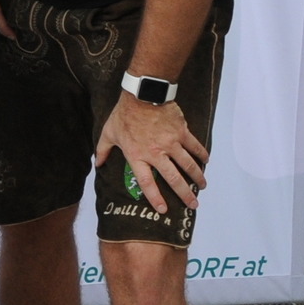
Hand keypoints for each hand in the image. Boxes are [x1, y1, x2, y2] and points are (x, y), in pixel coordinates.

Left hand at [96, 92, 209, 213]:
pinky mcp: (182, 133)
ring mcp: (171, 144)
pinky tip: (206, 161)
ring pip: (188, 165)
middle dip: (185, 194)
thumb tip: (96, 164)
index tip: (163, 209)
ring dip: (198, 177)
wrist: (142, 95)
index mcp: (137, 156)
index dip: (155, 198)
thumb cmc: (123, 115)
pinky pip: (195, 146)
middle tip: (193, 204)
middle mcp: (156, 153)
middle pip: (174, 179)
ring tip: (203, 186)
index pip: (146, 182)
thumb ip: (102, 150)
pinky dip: (202, 155)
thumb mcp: (108, 133)